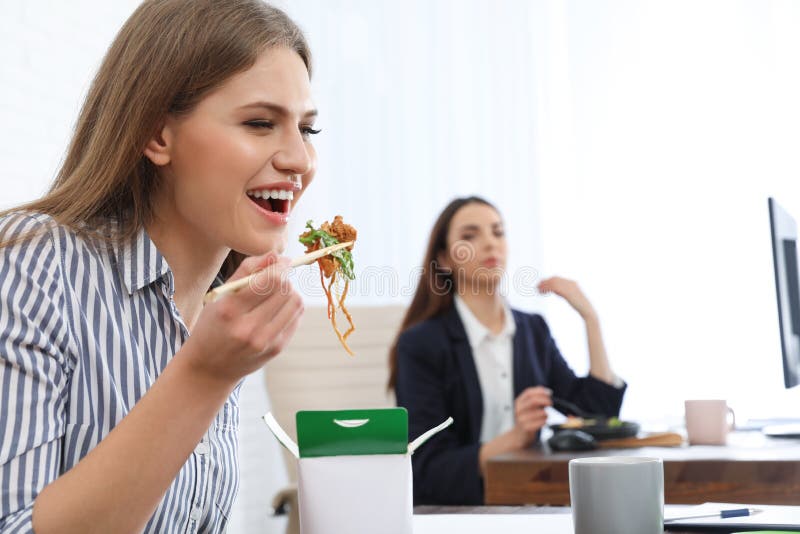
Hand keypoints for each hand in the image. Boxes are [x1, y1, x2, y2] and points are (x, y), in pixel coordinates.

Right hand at [183, 253, 303, 384]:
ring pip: (295, 302)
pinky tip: (278, 308)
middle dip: (284, 277)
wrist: (210, 368)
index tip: (282, 261)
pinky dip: (291, 307)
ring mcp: (264, 341)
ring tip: (276, 293)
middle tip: (276, 276)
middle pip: (285, 289)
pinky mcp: (276, 348)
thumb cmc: (214, 325)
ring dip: (290, 291)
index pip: (269, 280)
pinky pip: (296, 317)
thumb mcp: (221, 296)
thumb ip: (246, 271)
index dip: (280, 266)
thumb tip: (275, 255)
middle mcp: (248, 328)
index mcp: (229, 310)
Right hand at [513, 386, 551, 445]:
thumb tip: (546, 391)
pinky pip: (541, 422)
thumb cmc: (525, 420)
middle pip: (534, 400)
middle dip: (545, 400)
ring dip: (546, 413)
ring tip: (546, 415)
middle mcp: (519, 409)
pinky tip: (543, 422)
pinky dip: (545, 421)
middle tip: (550, 403)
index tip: (549, 393)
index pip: (529, 392)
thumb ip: (534, 398)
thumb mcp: (526, 407)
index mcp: (519, 402)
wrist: (518, 435)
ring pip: (540, 412)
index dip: (540, 391)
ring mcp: (522, 419)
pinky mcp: (527, 428)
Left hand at [537, 276, 596, 321]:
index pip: (557, 278)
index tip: (541, 285)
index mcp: (572, 282)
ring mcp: (569, 286)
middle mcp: (570, 282)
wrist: (587, 311)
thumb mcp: (570, 297)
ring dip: (544, 286)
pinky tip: (543, 293)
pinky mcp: (567, 292)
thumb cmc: (580, 306)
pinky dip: (546, 289)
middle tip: (537, 287)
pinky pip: (554, 287)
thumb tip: (554, 290)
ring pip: (553, 282)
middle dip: (544, 282)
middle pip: (554, 279)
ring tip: (539, 291)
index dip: (548, 281)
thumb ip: (562, 292)